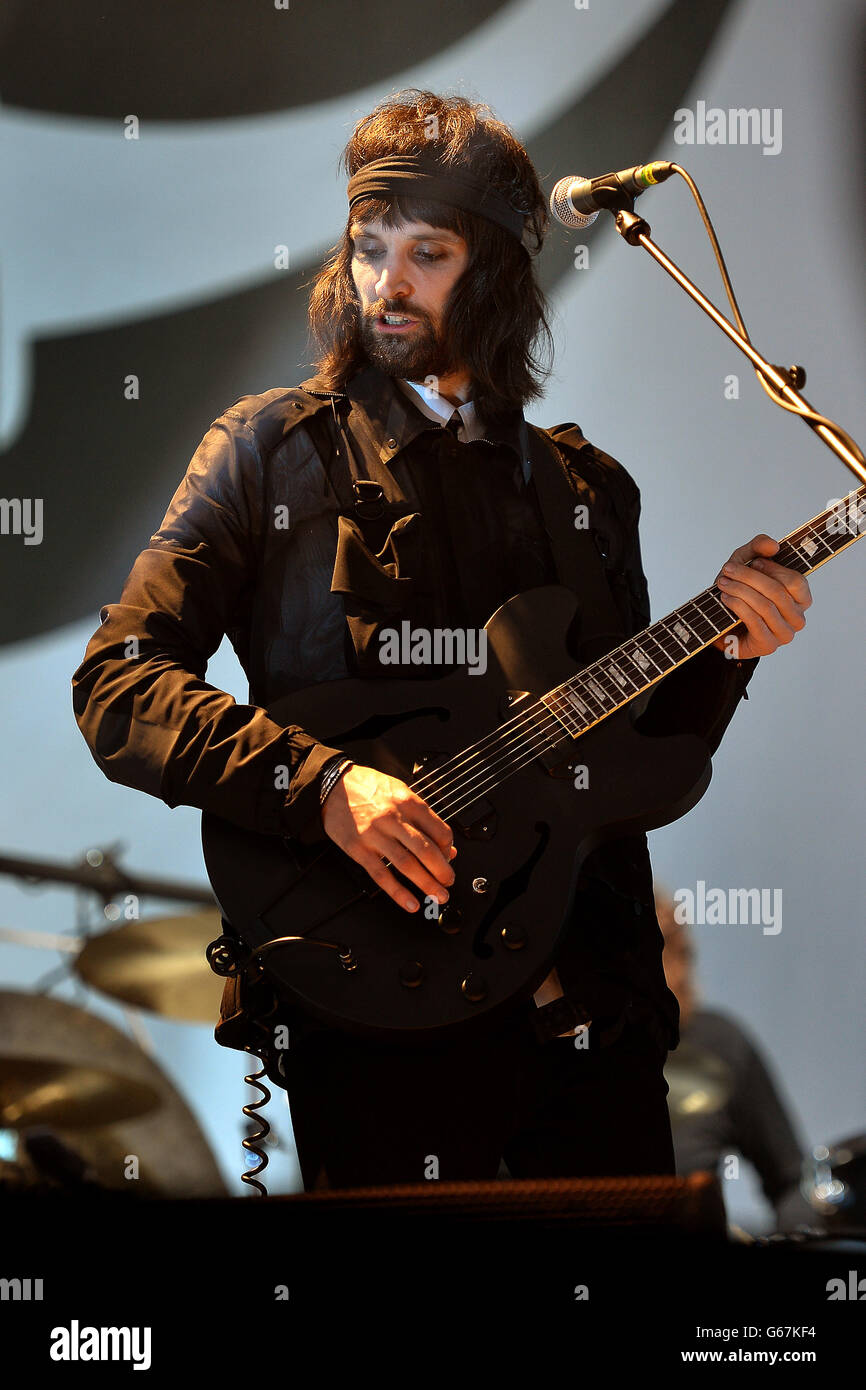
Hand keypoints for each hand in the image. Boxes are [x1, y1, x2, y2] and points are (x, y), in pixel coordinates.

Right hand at [321, 764, 456, 912]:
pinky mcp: (359, 849)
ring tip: (437, 896)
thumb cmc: (369, 787)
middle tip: (448, 883)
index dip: (448, 849)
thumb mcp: (401, 793)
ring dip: (426, 884)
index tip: (448, 857)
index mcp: (409, 803)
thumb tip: (446, 846)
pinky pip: (381, 875)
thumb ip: (423, 819)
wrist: (333, 785)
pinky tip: (410, 903)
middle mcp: (394, 818)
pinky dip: (398, 892)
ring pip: (406, 865)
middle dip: (442, 872)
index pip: (440, 831)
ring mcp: (375, 835)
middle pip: (426, 850)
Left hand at [712, 534, 811, 660]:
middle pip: (778, 592)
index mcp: (801, 598)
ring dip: (740, 590)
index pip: (796, 581)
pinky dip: (738, 606)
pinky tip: (726, 598)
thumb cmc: (739, 592)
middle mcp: (798, 618)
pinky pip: (755, 622)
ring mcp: (784, 634)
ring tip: (723, 583)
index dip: (773, 569)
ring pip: (766, 606)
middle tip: (728, 569)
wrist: (720, 624)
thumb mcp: (746, 562)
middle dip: (749, 577)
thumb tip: (773, 545)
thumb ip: (759, 546)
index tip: (753, 562)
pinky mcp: (768, 645)